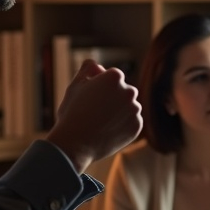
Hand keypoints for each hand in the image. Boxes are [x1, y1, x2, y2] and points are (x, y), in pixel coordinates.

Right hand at [45, 59, 141, 173]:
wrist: (75, 144)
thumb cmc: (72, 113)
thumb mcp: (75, 86)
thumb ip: (87, 70)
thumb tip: (97, 65)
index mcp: (114, 76)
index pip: (113, 78)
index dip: (100, 88)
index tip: (90, 98)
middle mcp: (129, 90)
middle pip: (124, 91)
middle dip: (113, 98)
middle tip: (96, 111)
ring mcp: (135, 109)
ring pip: (129, 107)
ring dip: (119, 112)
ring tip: (101, 123)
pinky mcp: (137, 126)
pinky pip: (131, 123)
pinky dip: (123, 126)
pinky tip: (108, 131)